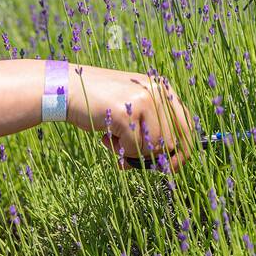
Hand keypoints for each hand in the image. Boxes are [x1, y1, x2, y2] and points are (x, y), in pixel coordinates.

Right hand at [65, 64, 196, 170]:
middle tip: (130, 159)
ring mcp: (143, 100)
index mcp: (163, 89)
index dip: (183, 150)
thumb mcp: (134, 107)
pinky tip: (106, 138)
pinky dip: (120, 150)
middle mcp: (158, 92)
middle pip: (171, 141)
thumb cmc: (101, 102)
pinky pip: (134, 148)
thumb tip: (170, 161)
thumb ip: (153, 125)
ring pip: (153, 147)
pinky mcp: (127, 112)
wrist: (68, 88)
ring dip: (133, 152)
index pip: (186, 125)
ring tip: (114, 140)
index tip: (172, 167)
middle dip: (152, 157)